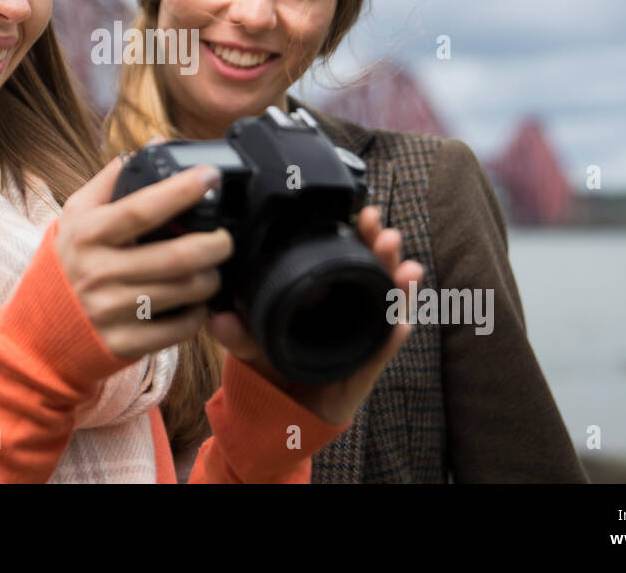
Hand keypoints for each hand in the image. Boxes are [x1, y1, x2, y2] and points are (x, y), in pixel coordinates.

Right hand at [56, 147, 233, 361]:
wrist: (39, 329)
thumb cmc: (69, 261)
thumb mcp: (78, 214)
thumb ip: (115, 178)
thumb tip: (157, 144)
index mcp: (89, 234)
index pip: (140, 209)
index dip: (180, 191)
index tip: (210, 176)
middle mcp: (98, 272)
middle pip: (175, 257)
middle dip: (215, 245)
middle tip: (225, 238)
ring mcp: (111, 311)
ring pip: (185, 292)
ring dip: (211, 278)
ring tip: (214, 268)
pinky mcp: (125, 343)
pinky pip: (180, 328)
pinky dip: (199, 312)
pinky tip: (198, 301)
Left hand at [206, 205, 422, 424]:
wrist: (283, 411)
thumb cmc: (275, 365)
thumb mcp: (253, 343)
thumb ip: (239, 333)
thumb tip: (218, 319)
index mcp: (328, 295)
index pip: (350, 258)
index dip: (362, 236)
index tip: (366, 214)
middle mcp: (351, 311)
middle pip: (377, 276)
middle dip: (385, 252)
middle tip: (385, 232)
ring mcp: (361, 339)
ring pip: (388, 309)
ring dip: (399, 289)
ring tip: (408, 270)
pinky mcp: (363, 370)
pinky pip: (381, 352)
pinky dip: (391, 338)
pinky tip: (400, 324)